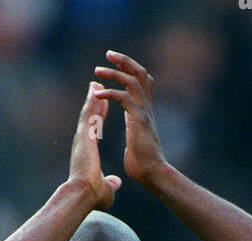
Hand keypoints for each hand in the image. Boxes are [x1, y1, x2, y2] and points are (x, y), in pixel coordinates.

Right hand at [69, 82, 121, 210]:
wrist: (82, 196)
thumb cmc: (91, 197)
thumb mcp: (105, 188)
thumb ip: (110, 183)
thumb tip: (116, 183)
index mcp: (87, 154)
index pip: (94, 131)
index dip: (98, 117)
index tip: (103, 106)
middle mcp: (82, 144)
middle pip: (89, 117)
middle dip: (94, 102)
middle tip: (97, 87)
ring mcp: (81, 139)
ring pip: (87, 113)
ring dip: (92, 97)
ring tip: (96, 82)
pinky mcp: (83, 137)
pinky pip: (88, 115)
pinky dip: (92, 102)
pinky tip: (96, 90)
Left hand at [93, 51, 165, 188]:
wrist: (153, 175)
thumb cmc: (144, 167)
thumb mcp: (137, 144)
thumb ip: (133, 134)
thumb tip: (130, 137)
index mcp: (144, 113)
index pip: (141, 83)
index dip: (129, 70)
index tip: (114, 64)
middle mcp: (146, 108)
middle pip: (139, 74)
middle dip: (124, 61)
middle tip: (108, 54)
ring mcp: (144, 112)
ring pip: (131, 81)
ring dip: (114, 73)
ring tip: (98, 70)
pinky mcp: (138, 119)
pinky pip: (123, 98)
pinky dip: (109, 93)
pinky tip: (98, 95)